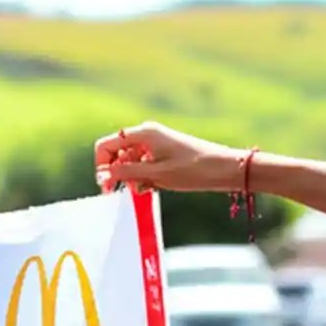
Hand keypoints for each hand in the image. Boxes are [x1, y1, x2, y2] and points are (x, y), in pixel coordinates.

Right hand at [94, 121, 244, 193]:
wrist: (224, 168)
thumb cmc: (192, 169)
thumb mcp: (156, 174)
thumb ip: (127, 172)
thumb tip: (104, 174)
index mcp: (142, 133)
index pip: (106, 145)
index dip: (101, 165)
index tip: (108, 186)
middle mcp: (146, 135)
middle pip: (116, 153)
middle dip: (117, 173)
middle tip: (126, 191)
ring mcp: (155, 144)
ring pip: (129, 161)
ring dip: (132, 177)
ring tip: (146, 188)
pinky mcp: (163, 154)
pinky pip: (143, 165)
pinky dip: (143, 177)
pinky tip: (153, 186)